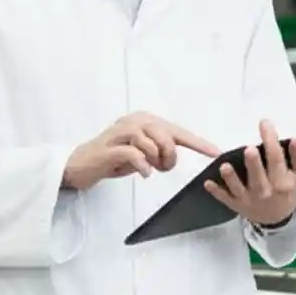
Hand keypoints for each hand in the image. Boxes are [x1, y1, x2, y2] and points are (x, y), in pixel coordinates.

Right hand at [63, 112, 218, 190]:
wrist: (80, 165)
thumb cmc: (112, 159)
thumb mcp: (141, 154)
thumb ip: (158, 150)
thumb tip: (174, 156)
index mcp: (146, 120)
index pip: (178, 132)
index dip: (198, 143)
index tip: (216, 152)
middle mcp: (136, 121)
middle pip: (168, 138)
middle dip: (169, 158)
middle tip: (160, 167)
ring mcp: (122, 131)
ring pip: (154, 145)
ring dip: (155, 163)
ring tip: (148, 169)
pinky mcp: (111, 146)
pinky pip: (136, 155)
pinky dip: (143, 167)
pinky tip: (144, 174)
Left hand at [204, 120, 295, 226]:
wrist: (277, 218)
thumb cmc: (286, 188)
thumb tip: (295, 139)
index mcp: (283, 181)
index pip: (279, 159)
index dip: (273, 142)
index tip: (266, 123)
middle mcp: (267, 190)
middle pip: (260, 175)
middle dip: (254, 163)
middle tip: (249, 149)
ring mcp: (250, 199)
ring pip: (240, 188)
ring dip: (231, 178)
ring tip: (225, 166)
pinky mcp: (237, 204)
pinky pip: (225, 198)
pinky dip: (216, 191)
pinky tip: (208, 183)